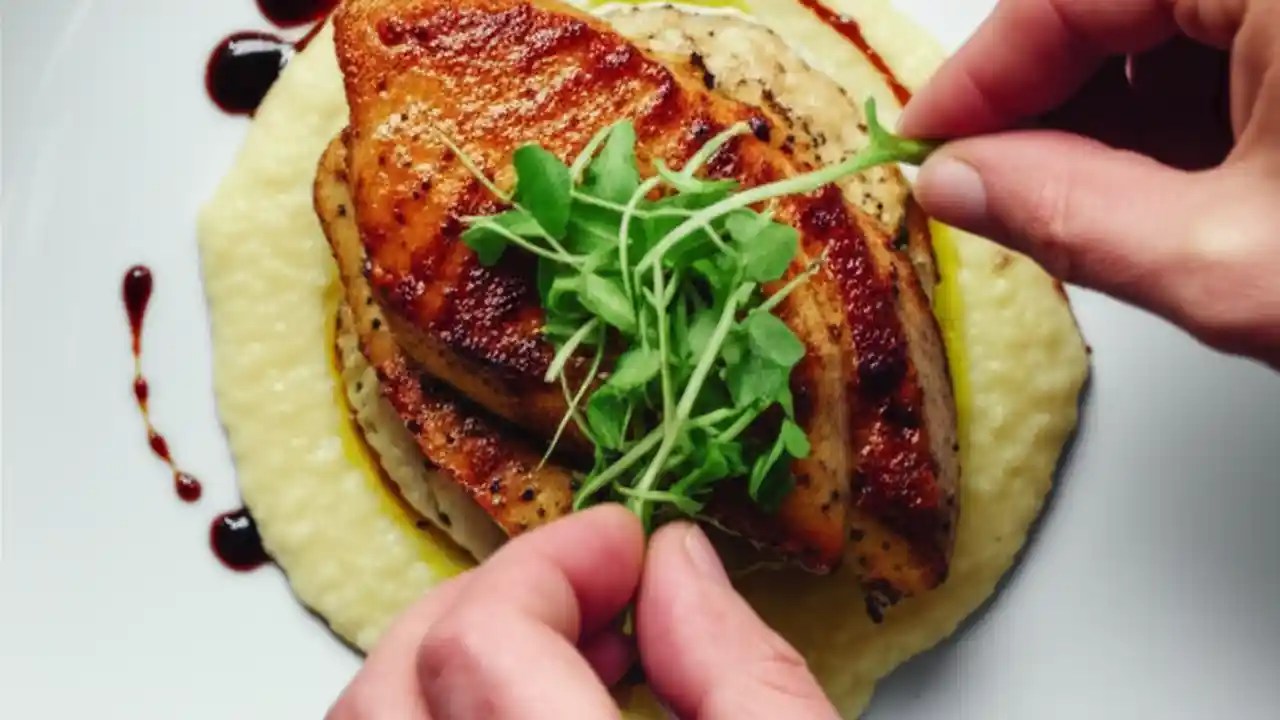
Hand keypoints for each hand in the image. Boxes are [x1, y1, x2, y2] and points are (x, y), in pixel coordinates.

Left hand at [327, 509, 836, 718]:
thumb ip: (745, 676)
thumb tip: (680, 564)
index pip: (482, 645)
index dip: (553, 566)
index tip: (629, 547)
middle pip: (391, 680)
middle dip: (494, 600)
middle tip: (594, 590)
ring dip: (455, 655)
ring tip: (566, 649)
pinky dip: (440, 709)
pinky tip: (529, 707)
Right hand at [901, 0, 1279, 365]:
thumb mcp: (1234, 263)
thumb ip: (1073, 212)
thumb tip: (954, 182)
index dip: (981, 73)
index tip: (925, 143)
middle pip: (1120, 3)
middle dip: (1050, 97)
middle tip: (990, 182)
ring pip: (1178, 23)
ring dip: (1122, 111)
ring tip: (1090, 203)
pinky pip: (1244, 40)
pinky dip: (1196, 111)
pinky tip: (1180, 187)